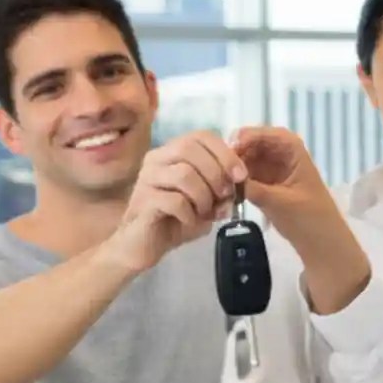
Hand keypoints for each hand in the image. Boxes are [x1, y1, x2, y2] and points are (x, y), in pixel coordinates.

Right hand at [101, 130, 246, 272]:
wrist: (144, 246)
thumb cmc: (176, 220)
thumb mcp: (207, 203)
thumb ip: (222, 190)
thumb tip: (238, 183)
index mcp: (172, 153)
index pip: (201, 136)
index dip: (225, 153)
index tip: (240, 175)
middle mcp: (156, 159)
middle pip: (189, 148)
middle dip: (216, 173)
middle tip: (224, 196)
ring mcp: (146, 178)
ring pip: (183, 173)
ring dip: (203, 196)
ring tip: (204, 212)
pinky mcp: (143, 201)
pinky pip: (174, 200)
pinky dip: (189, 214)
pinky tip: (189, 222)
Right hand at [232, 127, 370, 314]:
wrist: (323, 244)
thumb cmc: (308, 219)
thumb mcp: (279, 202)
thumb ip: (252, 188)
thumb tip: (225, 177)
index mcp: (294, 151)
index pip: (268, 134)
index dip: (248, 136)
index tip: (230, 148)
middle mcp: (283, 156)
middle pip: (255, 144)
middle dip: (237, 152)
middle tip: (219, 166)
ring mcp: (275, 170)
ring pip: (249, 159)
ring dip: (236, 166)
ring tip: (220, 178)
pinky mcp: (268, 185)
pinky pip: (249, 174)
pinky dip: (238, 178)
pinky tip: (226, 187)